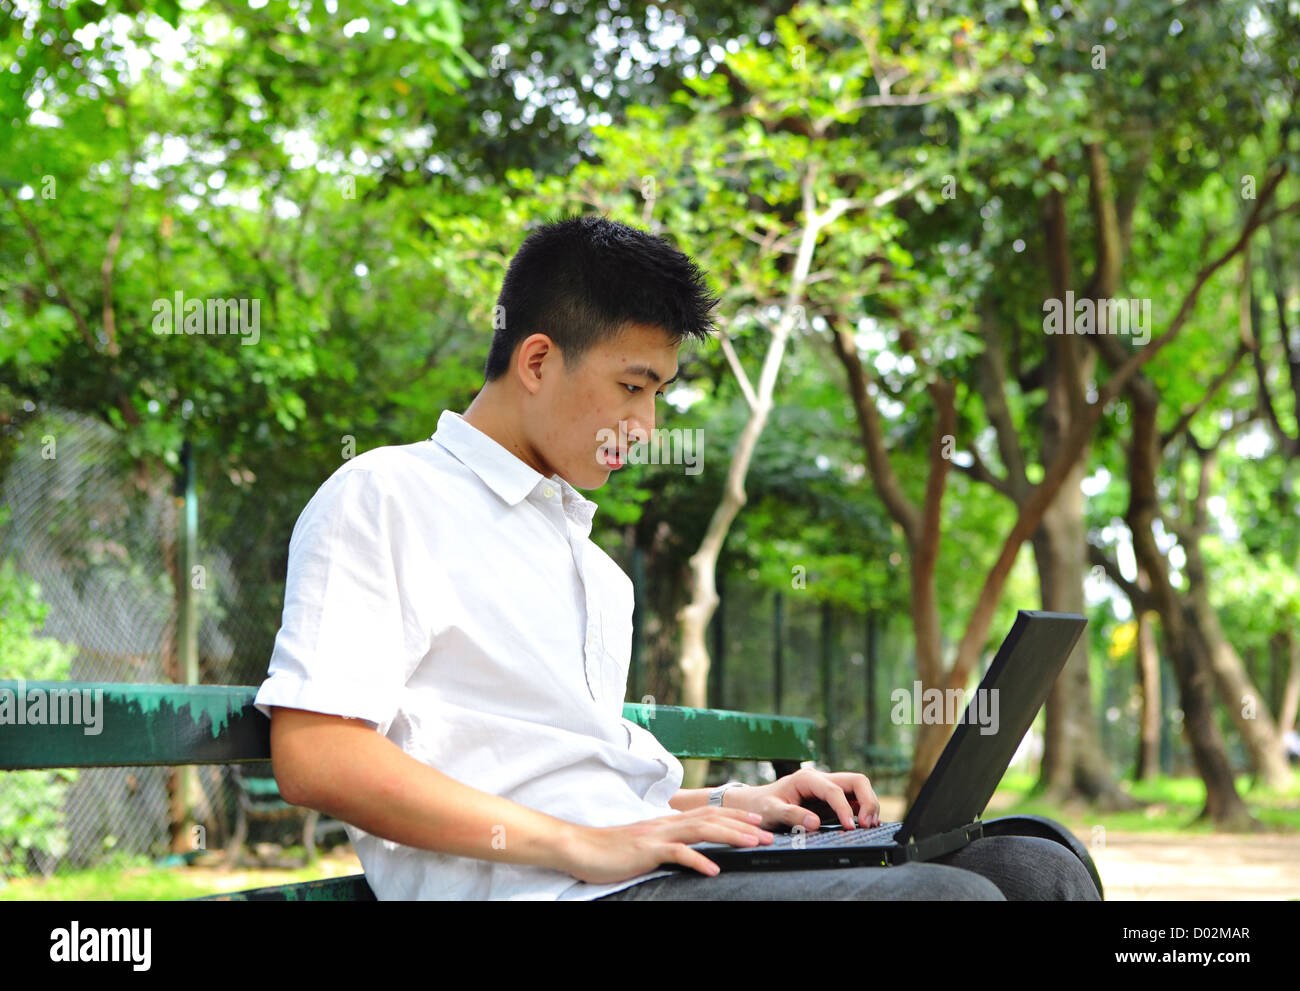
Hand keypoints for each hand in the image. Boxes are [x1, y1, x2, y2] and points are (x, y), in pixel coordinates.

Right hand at [559, 806, 772, 884]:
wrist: (578, 848)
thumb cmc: (609, 851)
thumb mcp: (644, 845)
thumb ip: (666, 844)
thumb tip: (687, 851)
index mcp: (667, 822)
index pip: (708, 813)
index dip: (735, 815)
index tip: (758, 820)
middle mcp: (666, 823)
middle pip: (712, 818)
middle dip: (743, 824)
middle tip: (769, 833)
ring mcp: (656, 835)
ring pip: (701, 831)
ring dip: (730, 836)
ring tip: (752, 844)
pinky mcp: (646, 851)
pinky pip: (677, 854)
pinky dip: (698, 861)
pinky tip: (714, 870)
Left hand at [722, 769, 880, 831]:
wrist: (754, 803)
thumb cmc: (761, 805)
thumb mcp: (771, 810)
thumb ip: (791, 815)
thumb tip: (814, 823)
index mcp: (807, 778)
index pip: (835, 790)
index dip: (845, 808)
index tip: (850, 827)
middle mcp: (820, 779)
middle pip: (856, 781)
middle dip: (867, 800)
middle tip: (868, 824)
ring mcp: (827, 787)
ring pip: (859, 787)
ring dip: (868, 804)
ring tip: (869, 825)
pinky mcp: (830, 798)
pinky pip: (853, 798)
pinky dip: (863, 809)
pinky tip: (864, 823)